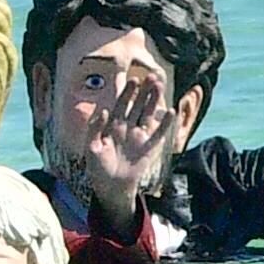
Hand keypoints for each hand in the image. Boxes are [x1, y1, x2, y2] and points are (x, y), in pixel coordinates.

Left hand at [80, 75, 173, 237]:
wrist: (110, 187)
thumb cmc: (97, 167)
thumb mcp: (91, 147)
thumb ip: (95, 128)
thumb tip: (103, 111)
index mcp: (112, 126)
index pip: (120, 105)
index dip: (127, 93)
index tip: (133, 80)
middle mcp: (126, 128)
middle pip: (137, 105)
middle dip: (143, 91)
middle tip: (151, 76)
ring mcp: (138, 137)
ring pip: (148, 114)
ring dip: (154, 101)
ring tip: (160, 85)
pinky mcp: (148, 148)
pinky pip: (158, 134)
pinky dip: (165, 124)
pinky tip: (172, 111)